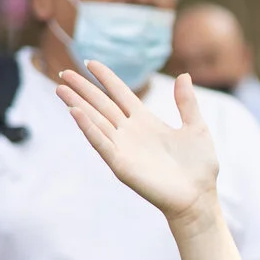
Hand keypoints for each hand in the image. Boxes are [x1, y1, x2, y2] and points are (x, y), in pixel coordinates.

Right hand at [57, 65, 221, 230]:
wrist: (198, 197)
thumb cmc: (199, 167)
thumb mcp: (196, 127)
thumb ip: (187, 103)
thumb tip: (184, 75)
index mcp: (145, 121)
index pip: (119, 93)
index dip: (105, 78)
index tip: (90, 62)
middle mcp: (130, 132)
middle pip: (101, 104)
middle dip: (82, 88)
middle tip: (63, 72)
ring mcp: (123, 147)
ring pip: (95, 120)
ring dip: (77, 104)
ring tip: (60, 89)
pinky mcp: (121, 164)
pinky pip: (101, 142)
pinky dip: (88, 128)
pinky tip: (75, 112)